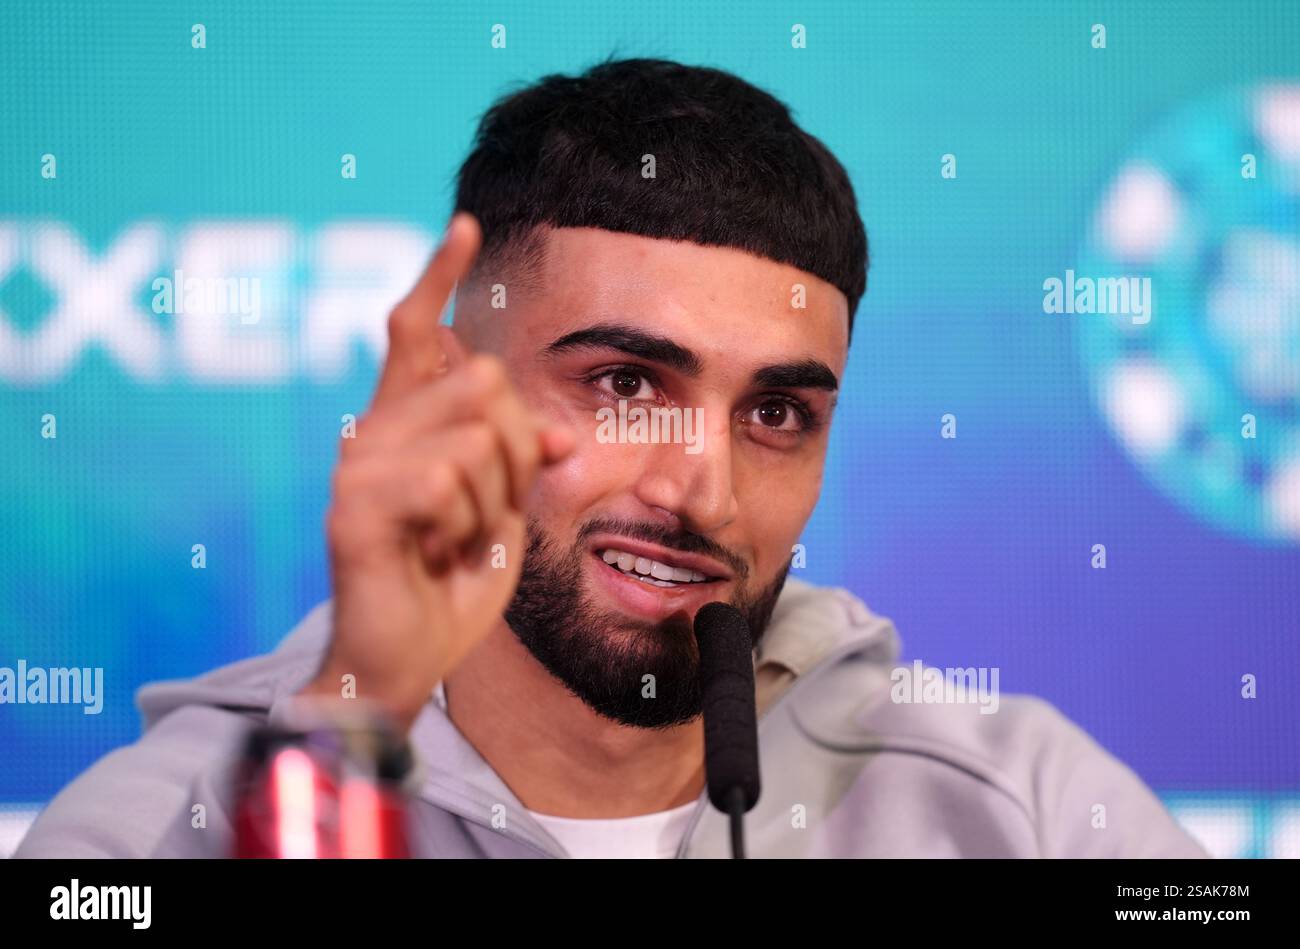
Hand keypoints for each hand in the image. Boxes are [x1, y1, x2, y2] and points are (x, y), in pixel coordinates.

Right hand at [298, 213, 573, 731]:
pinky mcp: (353, 504)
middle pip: (483, 381)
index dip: (439, 275)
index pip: (415, 329)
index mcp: (407, 425)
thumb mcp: (502, 511)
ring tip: (455, 540)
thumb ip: (518, 458)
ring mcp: (359, 464)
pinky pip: (447, 480)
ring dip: (491, 501)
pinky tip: (433, 554)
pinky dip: (463, 527)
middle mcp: (374, 430)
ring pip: (476, 434)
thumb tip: (556, 427)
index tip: (466, 225)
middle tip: (489, 510)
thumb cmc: (451, 582)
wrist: (408, 657)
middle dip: (517, 453)